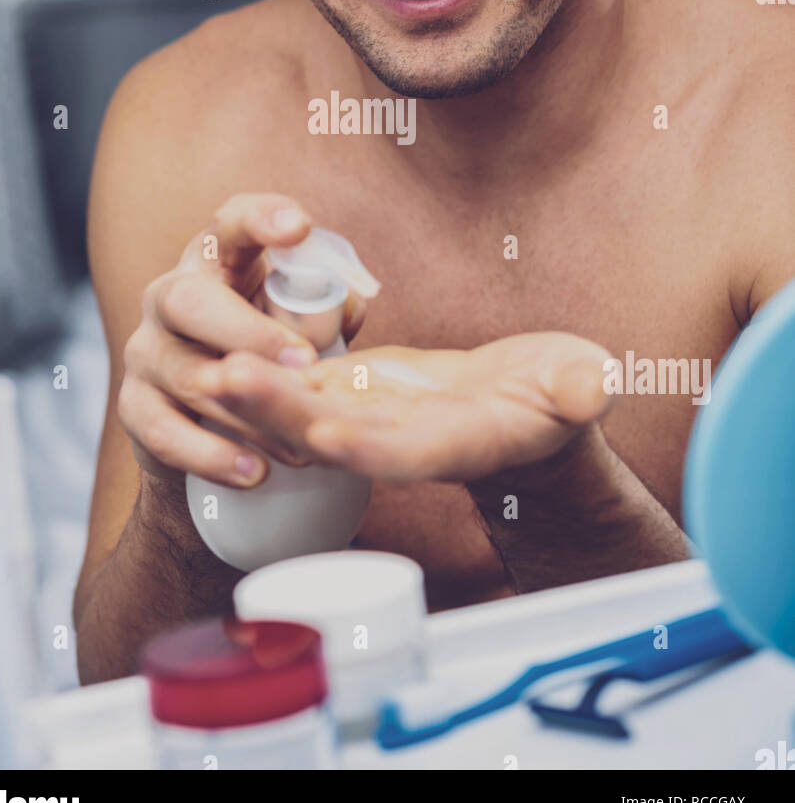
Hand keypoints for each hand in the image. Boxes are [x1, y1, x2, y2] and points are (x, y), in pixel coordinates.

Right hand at [117, 194, 366, 488]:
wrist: (210, 424)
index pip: (231, 224)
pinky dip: (212, 455)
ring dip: (248, 413)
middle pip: (191, 301)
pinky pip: (165, 432)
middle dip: (248, 332)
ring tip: (301, 445)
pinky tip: (254, 471)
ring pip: (189, 376)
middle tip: (305, 364)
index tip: (298, 226)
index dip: (261, 219)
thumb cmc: (270, 353)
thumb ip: (326, 311)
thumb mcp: (300, 324)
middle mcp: (170, 296)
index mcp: (217, 262)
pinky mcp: (134, 406)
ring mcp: (146, 351)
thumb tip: (346, 307)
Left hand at [213, 332, 615, 482]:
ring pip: (310, 408)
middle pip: (339, 432)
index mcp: (461, 444)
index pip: (411, 454)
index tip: (326, 433)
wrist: (526, 408)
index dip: (370, 445)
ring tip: (214, 362)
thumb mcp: (580, 388)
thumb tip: (589, 387)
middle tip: (232, 379)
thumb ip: (580, 390)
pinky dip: (270, 373)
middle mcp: (405, 440)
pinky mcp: (359, 392)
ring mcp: (377, 418)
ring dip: (262, 393)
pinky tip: (227, 348)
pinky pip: (306, 384)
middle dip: (285, 412)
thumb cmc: (563, 397)